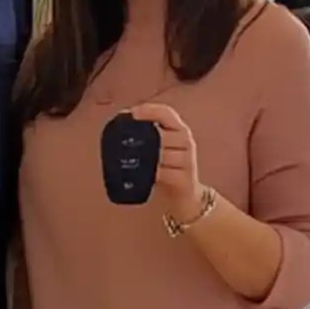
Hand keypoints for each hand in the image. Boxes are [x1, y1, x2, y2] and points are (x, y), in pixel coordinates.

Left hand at [127, 103, 203, 220]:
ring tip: (133, 161)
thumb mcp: (158, 147)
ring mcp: (187, 161)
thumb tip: (121, 119)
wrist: (184, 197)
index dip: (149, 111)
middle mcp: (186, 142)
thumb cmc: (166, 168)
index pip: (166, 113)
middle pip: (163, 135)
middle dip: (143, 139)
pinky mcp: (184, 179)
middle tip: (125, 144)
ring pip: (163, 154)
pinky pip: (165, 173)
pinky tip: (145, 175)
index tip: (132, 114)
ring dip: (146, 158)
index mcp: (179, 129)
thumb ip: (144, 133)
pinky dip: (153, 174)